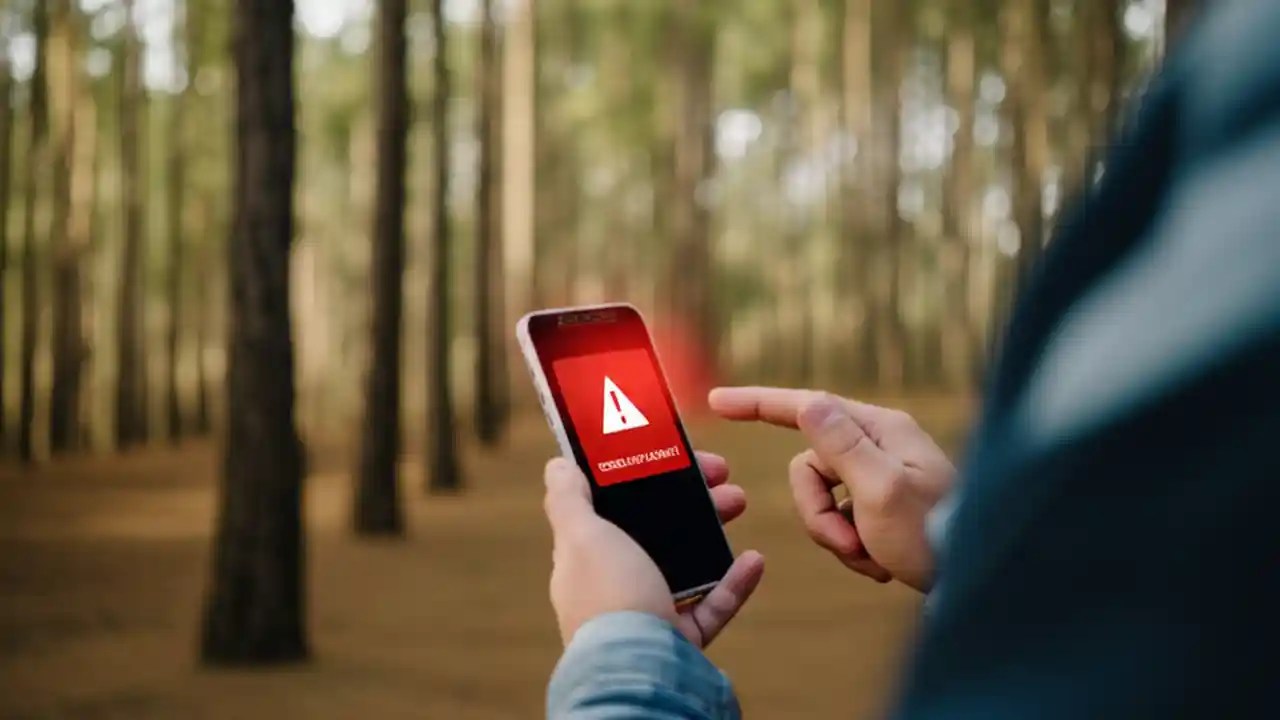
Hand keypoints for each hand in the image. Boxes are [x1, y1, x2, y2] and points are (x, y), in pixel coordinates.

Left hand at [543, 454, 764, 646]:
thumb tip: (557, 465)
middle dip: (688, 496)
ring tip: (738, 501)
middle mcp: (614, 584)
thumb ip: (567, 499)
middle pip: (654, 528)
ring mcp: (648, 613)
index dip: (640, 473)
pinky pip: (712, 605)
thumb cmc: (607, 597)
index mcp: (586, 557)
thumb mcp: (581, 535)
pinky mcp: (680, 640)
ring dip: (713, 527)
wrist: (638, 671)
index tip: (671, 452)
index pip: (611, 504)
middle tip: (719, 474)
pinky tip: (755, 559)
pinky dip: (734, 581)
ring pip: (685, 560)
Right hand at [709, 387, 953, 591]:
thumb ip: (840, 446)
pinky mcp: (882, 508)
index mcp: (880, 430)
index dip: (758, 403)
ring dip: (839, 538)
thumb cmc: (936, 536)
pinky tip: (884, 565)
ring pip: (822, 501)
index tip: (717, 402)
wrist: (976, 581)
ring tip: (874, 559)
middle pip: (808, 469)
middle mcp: (879, 446)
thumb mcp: (882, 491)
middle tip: (850, 544)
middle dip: (818, 515)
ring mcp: (881, 477)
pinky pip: (842, 524)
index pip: (806, 407)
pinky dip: (856, 550)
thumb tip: (807, 403)